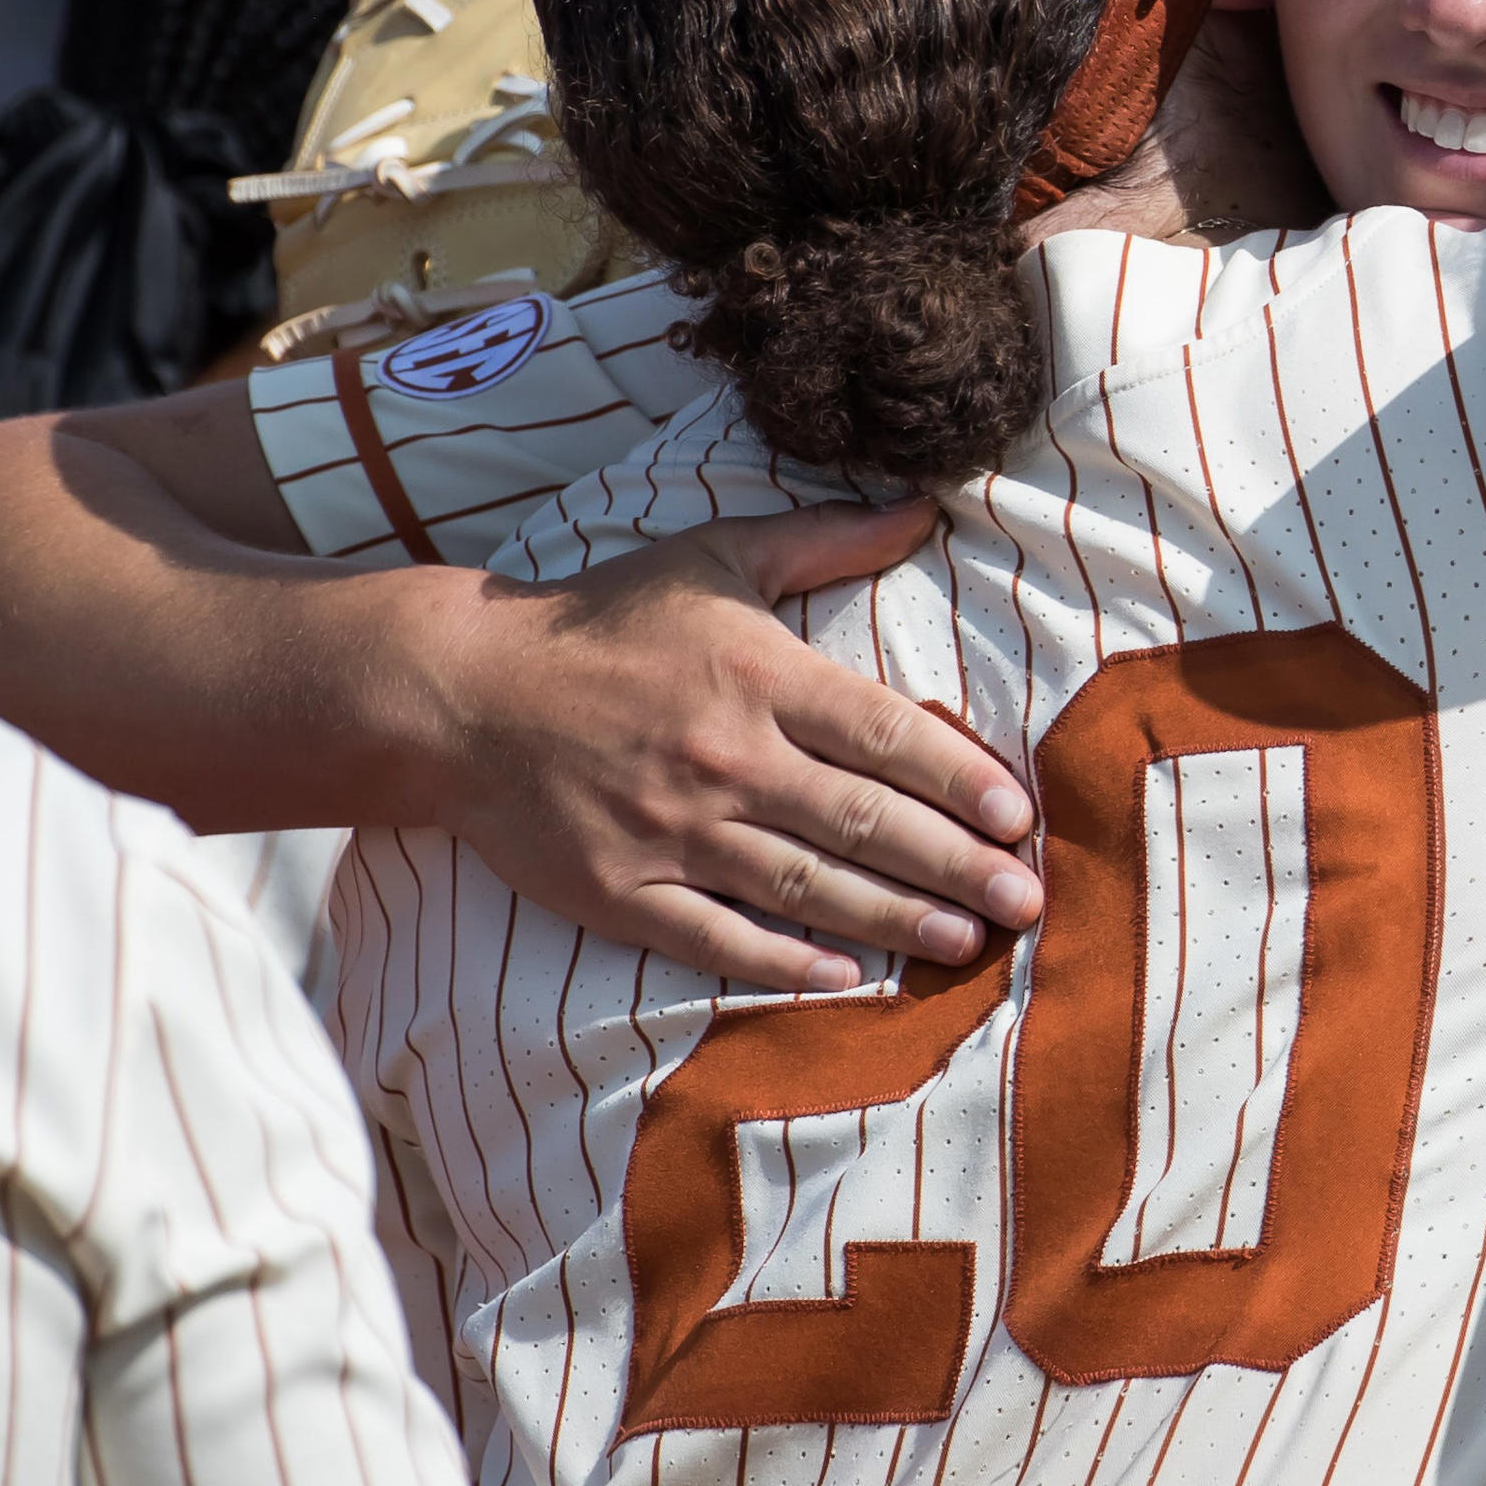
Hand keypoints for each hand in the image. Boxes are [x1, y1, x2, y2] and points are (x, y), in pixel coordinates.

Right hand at [397, 503, 1043, 991]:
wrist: (461, 695)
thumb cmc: (602, 620)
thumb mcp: (715, 555)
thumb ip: (827, 538)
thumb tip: (925, 506)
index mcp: (755, 675)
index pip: (884, 735)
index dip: (960, 779)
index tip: (1020, 816)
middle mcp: (724, 757)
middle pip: (864, 822)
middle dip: (956, 865)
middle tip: (1025, 901)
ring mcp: (672, 831)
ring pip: (807, 887)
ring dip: (897, 918)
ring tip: (967, 942)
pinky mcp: (621, 891)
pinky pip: (717, 939)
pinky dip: (786, 963)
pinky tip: (849, 979)